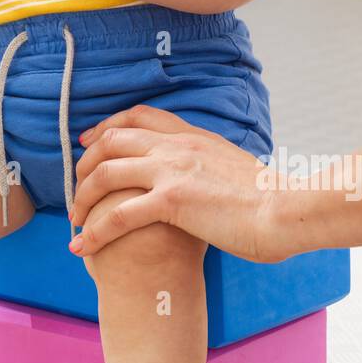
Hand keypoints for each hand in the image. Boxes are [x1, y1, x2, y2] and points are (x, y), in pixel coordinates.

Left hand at [68, 105, 284, 262]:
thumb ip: (210, 165)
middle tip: (74, 183)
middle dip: (86, 162)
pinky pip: (118, 214)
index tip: (90, 139)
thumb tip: (204, 177)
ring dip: (83, 196)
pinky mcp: (171, 200)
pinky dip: (94, 230)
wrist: (287, 211)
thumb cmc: (271, 201)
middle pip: (113, 140)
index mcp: (194, 136)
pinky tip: (82, 246)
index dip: (107, 126)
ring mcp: (172, 170)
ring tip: (75, 218)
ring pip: (107, 172)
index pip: (140, 116)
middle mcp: (178, 146)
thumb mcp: (235, 168)